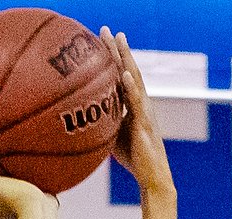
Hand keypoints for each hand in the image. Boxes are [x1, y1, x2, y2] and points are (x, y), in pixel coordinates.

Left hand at [98, 28, 173, 196]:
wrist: (152, 176)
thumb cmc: (134, 158)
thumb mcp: (111, 137)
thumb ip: (101, 123)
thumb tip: (78, 119)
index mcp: (134, 104)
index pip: (122, 75)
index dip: (114, 57)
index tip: (103, 39)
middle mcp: (141, 103)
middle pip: (129, 70)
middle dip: (118, 49)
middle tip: (109, 30)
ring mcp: (145, 111)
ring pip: (135, 79)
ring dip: (126, 59)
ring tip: (119, 40)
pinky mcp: (145, 123)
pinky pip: (136, 102)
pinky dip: (130, 86)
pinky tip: (124, 73)